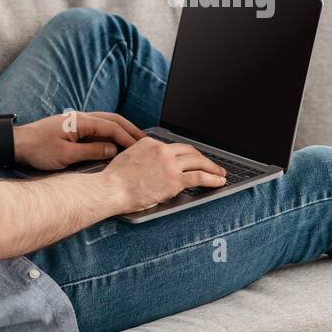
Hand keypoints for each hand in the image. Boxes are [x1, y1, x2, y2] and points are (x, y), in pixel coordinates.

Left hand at [13, 111, 142, 170]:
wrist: (17, 144)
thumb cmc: (38, 149)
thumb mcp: (66, 155)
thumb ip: (92, 152)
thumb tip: (113, 150)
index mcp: (81, 121)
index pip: (112, 127)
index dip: (128, 138)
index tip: (140, 148)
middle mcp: (81, 118)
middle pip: (113, 120)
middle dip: (130, 129)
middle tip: (146, 141)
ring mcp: (77, 121)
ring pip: (106, 122)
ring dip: (122, 130)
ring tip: (135, 141)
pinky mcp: (73, 128)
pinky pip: (98, 127)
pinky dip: (111, 133)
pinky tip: (116, 142)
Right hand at [103, 137, 226, 213]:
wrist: (110, 189)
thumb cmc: (114, 179)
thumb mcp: (128, 157)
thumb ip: (143, 157)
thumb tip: (152, 164)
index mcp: (150, 142)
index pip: (173, 146)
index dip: (186, 155)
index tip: (192, 160)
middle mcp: (162, 150)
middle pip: (190, 151)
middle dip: (203, 158)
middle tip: (211, 164)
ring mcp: (170, 164)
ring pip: (199, 162)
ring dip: (213, 167)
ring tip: (221, 173)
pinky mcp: (174, 180)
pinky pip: (199, 177)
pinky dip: (212, 178)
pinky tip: (219, 181)